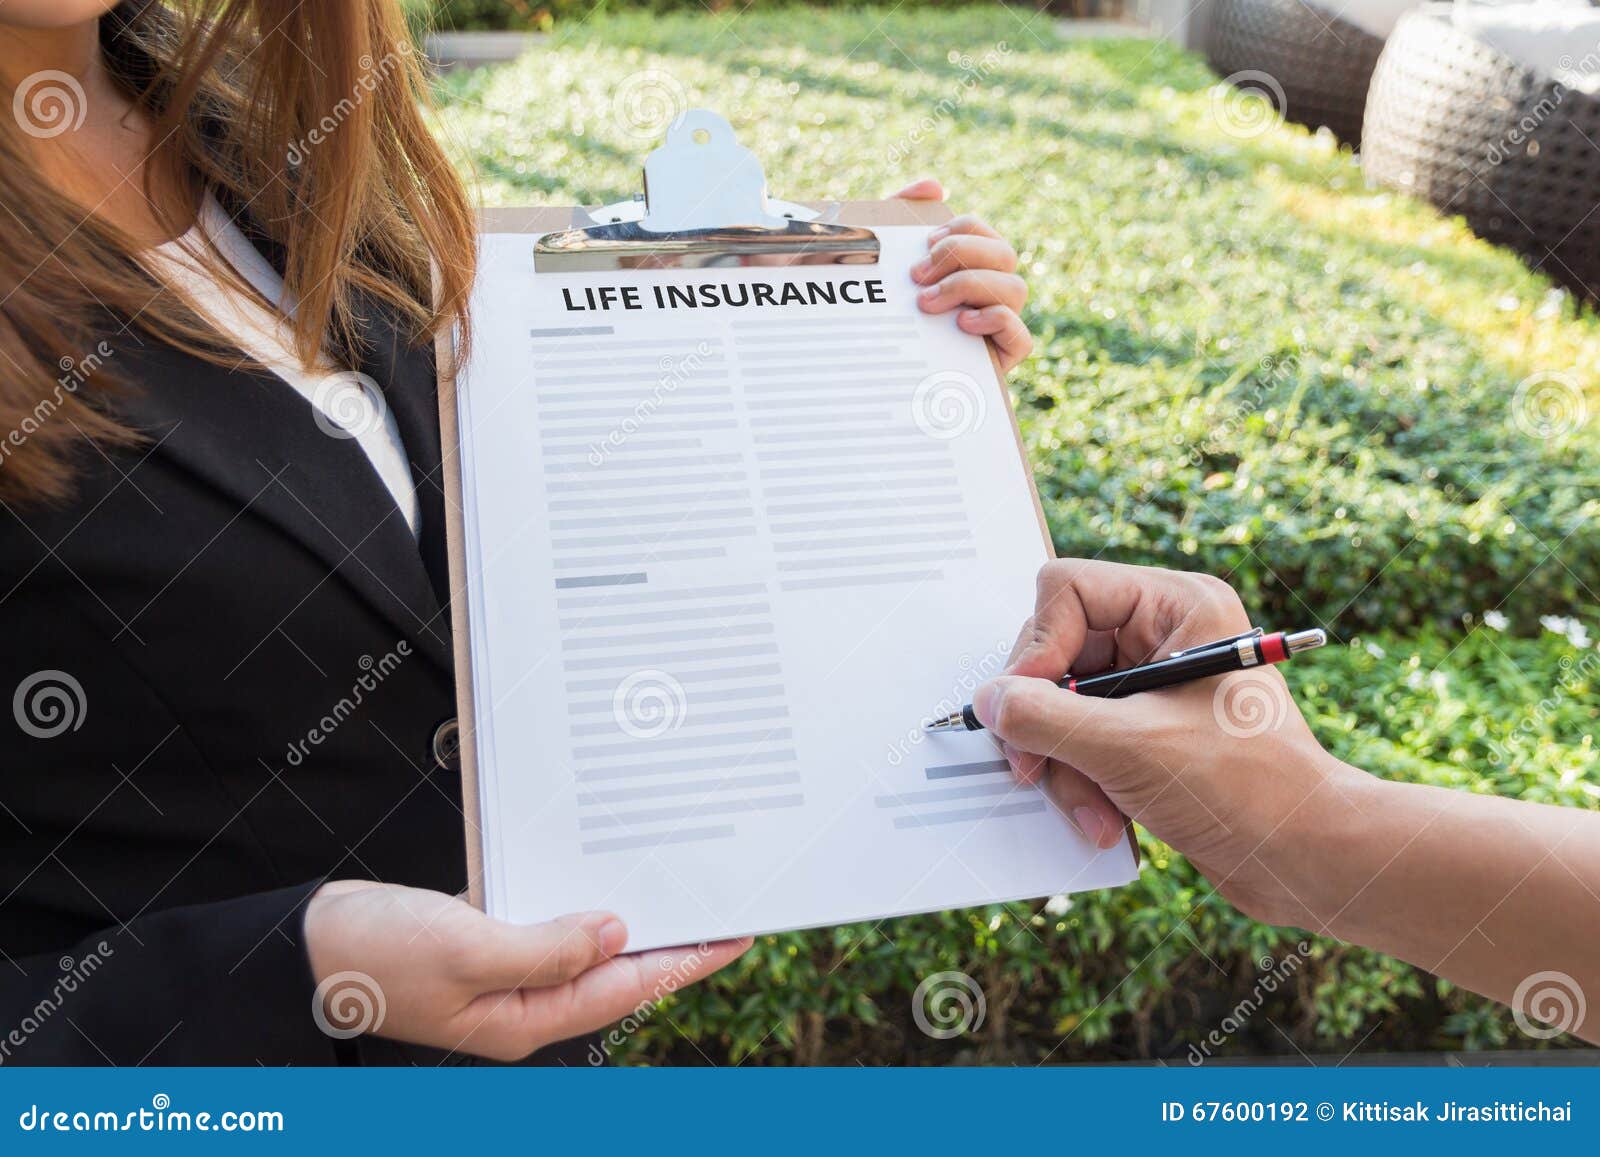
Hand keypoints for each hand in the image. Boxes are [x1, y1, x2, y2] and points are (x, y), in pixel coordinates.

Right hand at [304, 880, 749, 1060]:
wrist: (303, 946)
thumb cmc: (374, 955)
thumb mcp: (466, 949)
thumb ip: (546, 947)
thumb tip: (616, 934)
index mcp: (523, 1019)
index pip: (626, 988)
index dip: (686, 963)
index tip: (736, 937)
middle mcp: (522, 1003)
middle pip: (616, 971)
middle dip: (670, 942)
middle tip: (723, 908)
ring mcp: (504, 975)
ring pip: (586, 945)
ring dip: (629, 918)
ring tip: (678, 891)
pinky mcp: (486, 943)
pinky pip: (550, 924)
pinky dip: (580, 903)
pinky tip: (602, 878)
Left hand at [891, 178, 1031, 371]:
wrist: (864, 372)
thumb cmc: (875, 313)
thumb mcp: (879, 263)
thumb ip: (900, 215)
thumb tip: (933, 185)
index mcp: (965, 266)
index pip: (982, 231)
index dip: (960, 229)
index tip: (925, 244)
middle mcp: (987, 292)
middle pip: (1004, 253)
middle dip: (961, 256)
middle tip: (917, 276)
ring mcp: (997, 326)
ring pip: (1015, 289)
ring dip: (970, 287)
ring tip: (927, 304)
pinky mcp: (998, 361)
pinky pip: (1022, 338)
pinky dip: (996, 323)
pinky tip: (961, 324)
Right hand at [974, 559, 1361, 924]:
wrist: (1307, 862)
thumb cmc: (1247, 791)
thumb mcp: (1129, 749)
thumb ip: (1044, 718)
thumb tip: (987, 700)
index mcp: (1179, 607)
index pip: (1068, 592)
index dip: (1036, 647)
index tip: (1024, 706)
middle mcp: (1165, 635)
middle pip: (1055, 652)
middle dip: (1046, 722)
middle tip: (1037, 767)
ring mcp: (1154, 685)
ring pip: (1061, 704)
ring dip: (1064, 765)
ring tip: (1093, 811)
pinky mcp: (1147, 731)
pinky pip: (1082, 740)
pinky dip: (1082, 781)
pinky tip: (1107, 819)